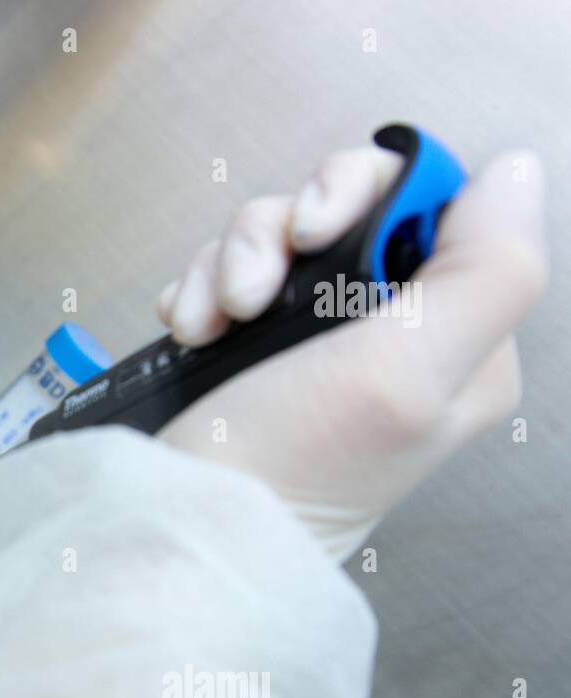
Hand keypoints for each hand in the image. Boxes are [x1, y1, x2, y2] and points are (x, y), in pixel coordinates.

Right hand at [154, 145, 547, 560]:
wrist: (184, 525)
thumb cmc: (292, 466)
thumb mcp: (407, 370)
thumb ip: (486, 268)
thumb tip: (513, 172)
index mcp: (459, 342)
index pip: (434, 208)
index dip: (368, 197)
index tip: (316, 234)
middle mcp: (393, 335)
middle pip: (349, 210)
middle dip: (282, 232)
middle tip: (253, 292)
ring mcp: (316, 339)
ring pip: (279, 236)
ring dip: (232, 264)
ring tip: (213, 323)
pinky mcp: (254, 346)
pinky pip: (230, 272)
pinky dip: (203, 289)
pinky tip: (192, 329)